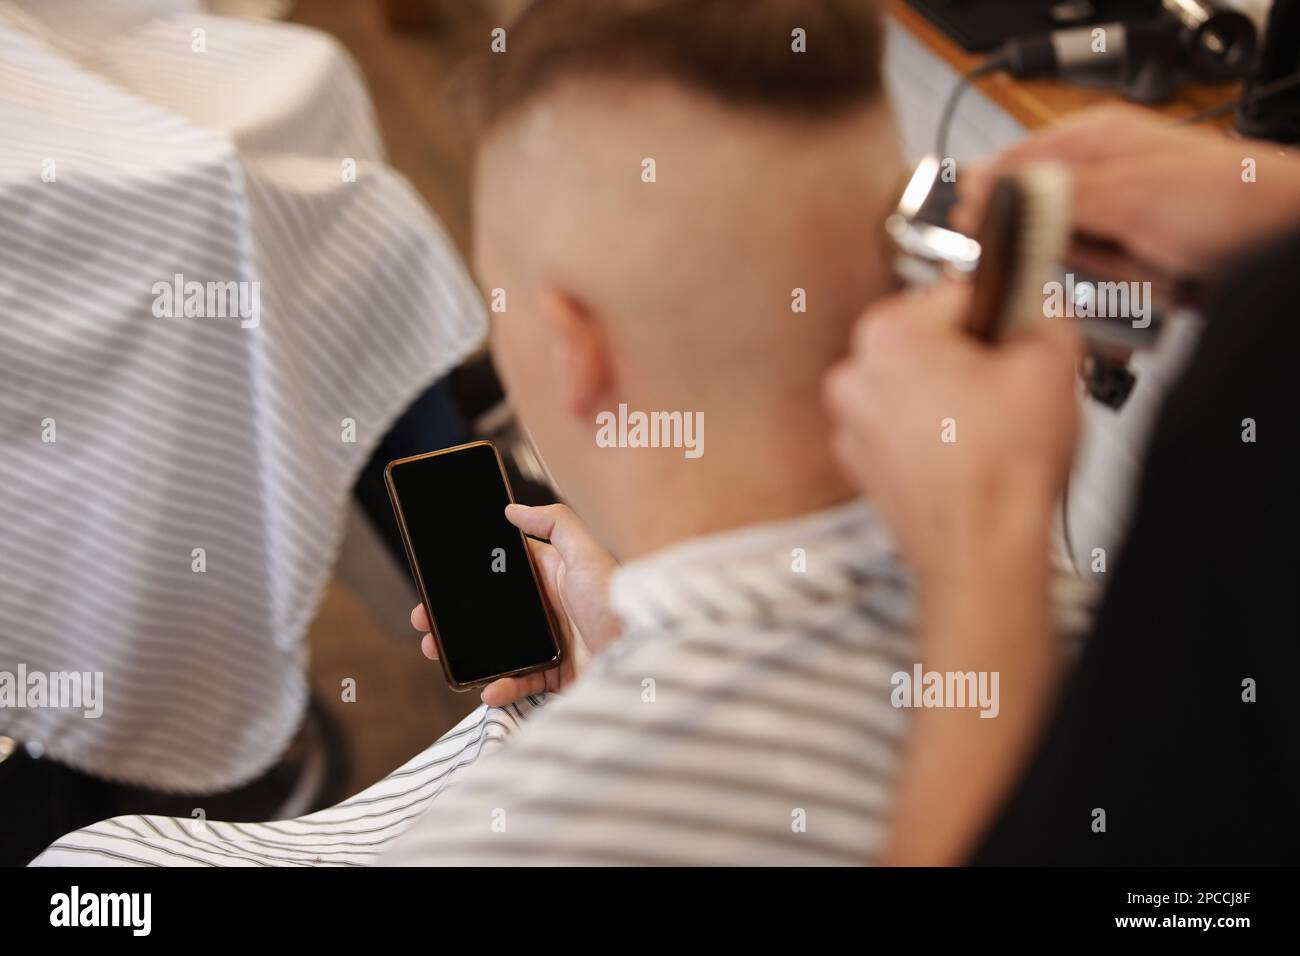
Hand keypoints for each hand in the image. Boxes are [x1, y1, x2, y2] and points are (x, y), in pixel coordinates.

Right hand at [410, 502, 620, 706]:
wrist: (645, 654)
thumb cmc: (617, 600)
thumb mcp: (586, 551)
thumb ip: (554, 522)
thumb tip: (512, 510)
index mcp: (553, 576)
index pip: (502, 572)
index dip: (469, 576)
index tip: (438, 582)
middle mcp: (550, 609)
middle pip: (491, 612)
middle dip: (454, 618)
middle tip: (425, 621)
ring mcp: (551, 644)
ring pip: (497, 648)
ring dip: (464, 652)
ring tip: (439, 652)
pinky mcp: (557, 675)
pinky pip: (520, 682)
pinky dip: (500, 687)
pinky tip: (486, 688)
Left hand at [823, 281, 1079, 586]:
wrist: (983, 554)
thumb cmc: (1002, 473)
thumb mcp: (1052, 363)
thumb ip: (1045, 311)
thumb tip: (1038, 301)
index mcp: (887, 335)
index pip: (960, 293)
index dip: (1005, 313)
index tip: (1021, 331)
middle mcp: (855, 376)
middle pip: (934, 340)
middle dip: (976, 357)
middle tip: (1015, 386)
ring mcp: (852, 424)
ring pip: (920, 385)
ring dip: (956, 396)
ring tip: (996, 427)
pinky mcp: (863, 463)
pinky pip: (907, 428)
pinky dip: (936, 434)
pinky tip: (972, 454)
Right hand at [954, 105, 1299, 282]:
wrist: (1288, 245)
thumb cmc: (1232, 201)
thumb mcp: (1127, 193)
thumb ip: (1048, 193)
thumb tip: (982, 188)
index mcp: (1089, 141)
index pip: (1006, 170)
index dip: (988, 208)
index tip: (985, 238)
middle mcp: (1097, 177)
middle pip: (1033, 230)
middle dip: (1072, 253)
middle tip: (1115, 247)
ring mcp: (1117, 219)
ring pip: (1067, 265)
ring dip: (1109, 276)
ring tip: (1152, 262)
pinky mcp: (1132, 256)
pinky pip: (1101, 286)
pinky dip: (1131, 290)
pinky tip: (1161, 277)